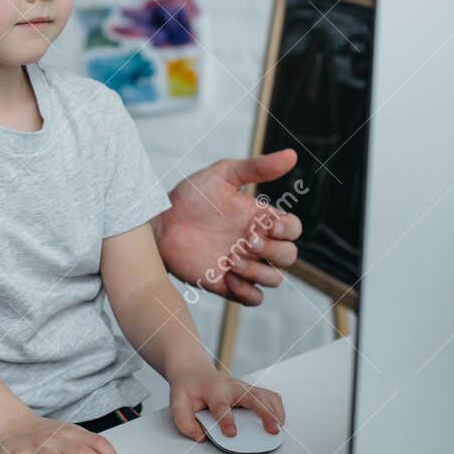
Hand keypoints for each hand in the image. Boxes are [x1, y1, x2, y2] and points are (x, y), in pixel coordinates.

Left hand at [154, 149, 303, 304]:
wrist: (159, 222)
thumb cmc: (191, 196)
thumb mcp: (223, 175)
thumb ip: (257, 167)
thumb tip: (291, 154)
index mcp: (260, 219)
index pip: (293, 230)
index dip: (287, 229)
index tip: (266, 223)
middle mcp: (256, 244)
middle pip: (289, 256)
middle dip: (273, 250)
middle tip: (246, 240)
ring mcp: (243, 266)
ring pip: (274, 279)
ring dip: (259, 271)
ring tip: (231, 257)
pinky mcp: (227, 285)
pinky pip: (254, 299)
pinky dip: (248, 292)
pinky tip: (226, 275)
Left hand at [168, 361, 284, 441]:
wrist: (193, 372)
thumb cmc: (188, 389)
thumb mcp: (178, 403)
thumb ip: (185, 422)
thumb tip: (201, 437)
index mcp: (213, 390)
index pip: (221, 405)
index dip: (226, 420)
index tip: (231, 433)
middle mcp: (231, 387)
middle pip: (253, 396)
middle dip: (265, 413)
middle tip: (272, 429)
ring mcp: (244, 387)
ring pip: (265, 395)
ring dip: (275, 411)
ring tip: (279, 429)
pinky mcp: (251, 390)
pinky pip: (269, 396)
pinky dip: (277, 408)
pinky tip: (278, 421)